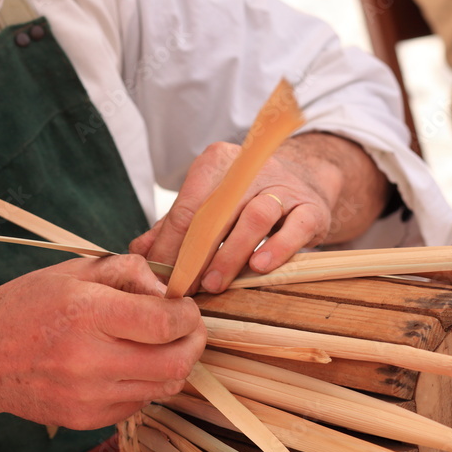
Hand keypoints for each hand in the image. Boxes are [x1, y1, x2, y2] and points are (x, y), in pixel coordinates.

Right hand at [0, 255, 205, 429]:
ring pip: (164, 388)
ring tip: (161, 345)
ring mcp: (88, 396)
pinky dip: (146, 384)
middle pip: (176, 363)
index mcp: (86, 312)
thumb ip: (128, 272)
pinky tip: (128, 365)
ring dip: (174, 365)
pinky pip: (139, 404)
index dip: (188, 314)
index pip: (166, 323)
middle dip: (194, 343)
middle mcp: (89, 359)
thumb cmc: (24, 306)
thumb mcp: (73, 272)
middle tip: (189, 329)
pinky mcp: (86, 420)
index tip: (184, 306)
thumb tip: (169, 291)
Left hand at [130, 132, 390, 293]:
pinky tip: (259, 267)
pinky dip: (277, 248)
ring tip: (215, 284)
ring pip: (255, 217)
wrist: (307, 180)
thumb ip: (173, 227)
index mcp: (218, 163)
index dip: (170, 246)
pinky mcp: (312, 208)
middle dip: (195, 254)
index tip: (160, 279)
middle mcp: (251, 170)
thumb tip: (138, 254)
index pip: (187, 207)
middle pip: (217, 212)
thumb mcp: (209, 204)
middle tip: (183, 288)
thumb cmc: (246, 198)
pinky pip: (295, 228)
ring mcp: (284, 188)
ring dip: (231, 254)